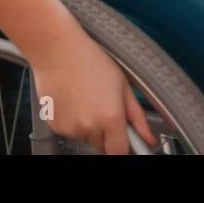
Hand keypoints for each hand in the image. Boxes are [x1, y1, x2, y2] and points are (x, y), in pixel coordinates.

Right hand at [29, 27, 156, 154]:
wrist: (57, 50)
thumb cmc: (91, 60)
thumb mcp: (123, 85)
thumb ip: (137, 117)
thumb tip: (149, 139)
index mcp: (110, 117)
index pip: (119, 152)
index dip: (123, 148)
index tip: (124, 141)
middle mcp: (89, 126)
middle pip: (102, 146)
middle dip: (107, 133)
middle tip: (104, 107)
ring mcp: (70, 128)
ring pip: (86, 138)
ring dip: (89, 126)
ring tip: (86, 98)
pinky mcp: (54, 126)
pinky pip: (70, 131)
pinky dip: (73, 121)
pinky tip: (73, 100)